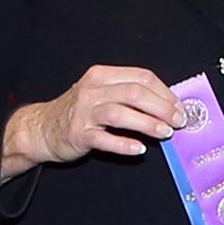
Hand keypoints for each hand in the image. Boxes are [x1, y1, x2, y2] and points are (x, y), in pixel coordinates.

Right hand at [4, 65, 180, 175]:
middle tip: (179, 122)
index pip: (141, 77)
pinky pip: (104, 139)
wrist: (43, 128)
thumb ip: (130, 94)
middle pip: (134, 93)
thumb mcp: (102, 93)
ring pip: (121, 113)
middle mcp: (92, 90)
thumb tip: (170, 105)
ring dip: (147, 123)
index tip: (180, 107)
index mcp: (102, 75)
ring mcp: (84, 112)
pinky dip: (124, 144)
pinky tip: (139, 149)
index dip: (165, 92)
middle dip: (162, 107)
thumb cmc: (81, 111)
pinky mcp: (78, 134)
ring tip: (165, 133)